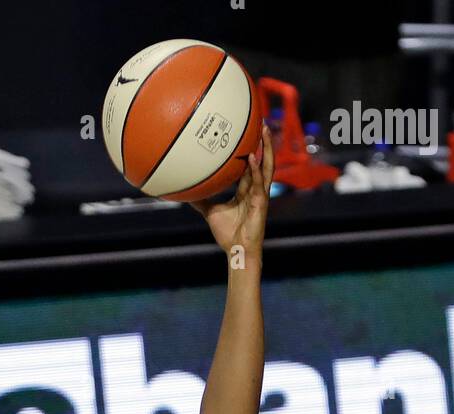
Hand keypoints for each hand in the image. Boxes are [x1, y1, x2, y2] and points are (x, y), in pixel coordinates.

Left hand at [189, 121, 273, 256]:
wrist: (236, 250)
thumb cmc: (227, 234)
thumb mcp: (210, 212)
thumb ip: (200, 201)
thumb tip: (186, 192)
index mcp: (246, 190)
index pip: (251, 166)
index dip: (252, 149)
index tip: (250, 133)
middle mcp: (256, 189)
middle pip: (264, 160)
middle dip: (265, 142)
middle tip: (263, 123)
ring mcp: (260, 194)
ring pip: (267, 166)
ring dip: (267, 148)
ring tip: (265, 130)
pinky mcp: (261, 202)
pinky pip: (258, 182)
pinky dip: (255, 170)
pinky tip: (252, 157)